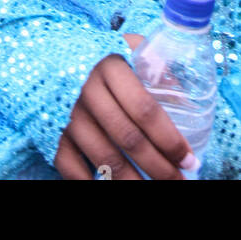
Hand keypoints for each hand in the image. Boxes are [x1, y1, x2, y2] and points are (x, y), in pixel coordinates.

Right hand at [54, 40, 195, 180]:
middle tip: (179, 181)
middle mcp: (88, 92)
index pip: (145, 109)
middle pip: (129, 139)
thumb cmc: (102, 57)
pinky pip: (72, 169)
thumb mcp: (129, 49)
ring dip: (133, 182)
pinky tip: (114, 189)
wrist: (51, 58)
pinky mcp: (54, 135)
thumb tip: (186, 100)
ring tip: (155, 190)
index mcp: (111, 68)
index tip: (188, 159)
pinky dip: (91, 183)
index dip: (169, 139)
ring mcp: (69, 117)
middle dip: (159, 167)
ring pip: (106, 160)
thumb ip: (156, 67)